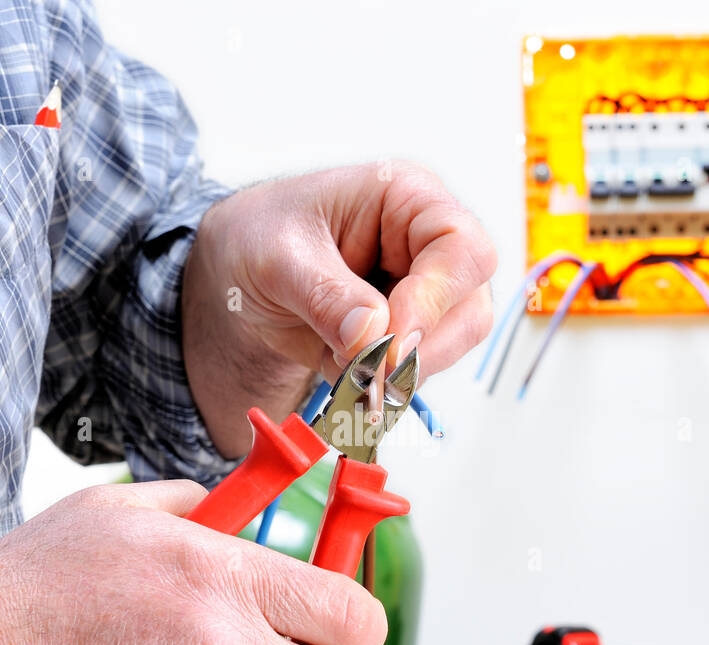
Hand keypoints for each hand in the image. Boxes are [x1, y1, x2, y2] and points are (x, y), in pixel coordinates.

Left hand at [182, 162, 496, 454]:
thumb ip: (325, 295)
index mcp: (406, 199)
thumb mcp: (277, 259)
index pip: (462, 248)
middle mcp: (427, 246)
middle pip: (470, 308)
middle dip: (419, 348)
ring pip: (450, 347)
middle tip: (366, 369)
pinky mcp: (408, 335)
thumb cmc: (259, 238)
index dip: (436, 298)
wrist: (237, 278)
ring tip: (335, 358)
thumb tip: (372, 337)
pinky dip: (377, 382)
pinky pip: (417, 371)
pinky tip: (336, 362)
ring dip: (396, 370)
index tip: (391, 336)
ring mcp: (424, 294)